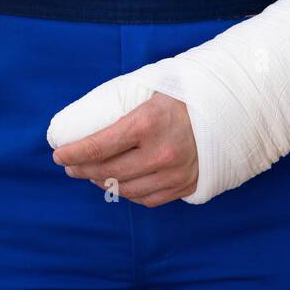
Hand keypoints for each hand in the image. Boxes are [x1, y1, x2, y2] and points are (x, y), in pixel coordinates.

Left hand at [51, 92, 197, 206]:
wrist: (230, 110)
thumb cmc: (185, 95)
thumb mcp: (153, 91)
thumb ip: (124, 107)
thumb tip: (88, 120)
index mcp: (147, 123)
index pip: (98, 147)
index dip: (73, 154)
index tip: (58, 155)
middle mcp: (160, 152)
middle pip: (107, 171)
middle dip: (81, 170)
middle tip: (69, 165)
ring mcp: (174, 173)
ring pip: (125, 189)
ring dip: (102, 183)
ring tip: (91, 175)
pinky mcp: (185, 186)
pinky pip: (147, 198)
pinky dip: (128, 193)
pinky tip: (119, 184)